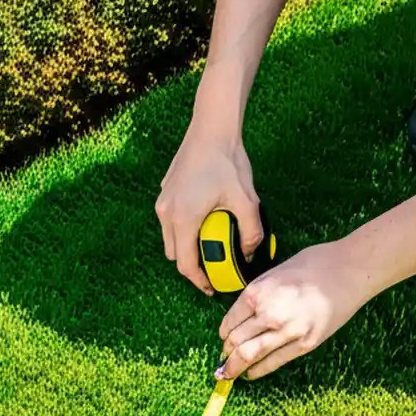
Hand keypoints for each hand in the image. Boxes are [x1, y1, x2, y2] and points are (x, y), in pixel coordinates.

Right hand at [155, 128, 263, 294]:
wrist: (211, 129)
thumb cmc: (227, 162)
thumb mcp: (246, 200)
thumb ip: (251, 232)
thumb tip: (250, 252)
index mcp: (184, 219)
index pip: (185, 264)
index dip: (199, 281)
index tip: (212, 286)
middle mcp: (167, 213)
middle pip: (175, 255)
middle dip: (193, 266)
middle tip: (215, 268)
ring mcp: (163, 201)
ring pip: (170, 238)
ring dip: (187, 247)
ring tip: (212, 244)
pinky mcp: (166, 191)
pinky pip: (170, 221)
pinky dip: (184, 229)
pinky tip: (206, 219)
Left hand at [217, 240, 375, 379]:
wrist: (348, 271)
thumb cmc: (314, 265)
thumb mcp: (274, 273)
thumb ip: (258, 295)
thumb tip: (242, 317)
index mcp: (257, 293)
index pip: (229, 322)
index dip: (223, 334)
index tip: (223, 338)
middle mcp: (268, 313)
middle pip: (235, 342)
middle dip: (226, 354)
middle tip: (222, 360)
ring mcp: (287, 331)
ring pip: (250, 356)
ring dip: (234, 368)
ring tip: (227, 374)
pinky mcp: (305, 344)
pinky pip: (274, 362)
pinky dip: (257, 371)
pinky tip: (250, 374)